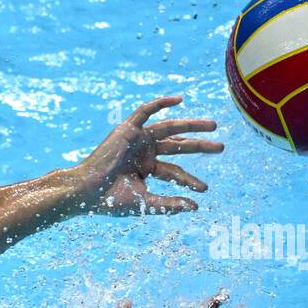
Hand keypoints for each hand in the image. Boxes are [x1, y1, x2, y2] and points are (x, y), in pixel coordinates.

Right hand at [71, 96, 222, 215]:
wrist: (87, 191)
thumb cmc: (111, 200)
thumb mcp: (145, 203)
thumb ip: (170, 204)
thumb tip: (196, 206)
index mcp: (146, 168)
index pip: (174, 172)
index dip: (189, 180)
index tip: (203, 189)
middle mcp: (144, 151)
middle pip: (178, 146)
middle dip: (200, 146)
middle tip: (220, 148)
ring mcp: (137, 139)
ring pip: (170, 128)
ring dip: (191, 125)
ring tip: (213, 126)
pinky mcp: (127, 129)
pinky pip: (146, 111)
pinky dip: (162, 103)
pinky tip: (180, 100)